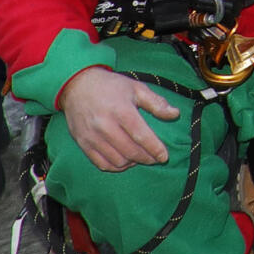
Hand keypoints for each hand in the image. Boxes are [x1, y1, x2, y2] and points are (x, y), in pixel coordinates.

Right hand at [57, 64, 177, 172]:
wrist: (78, 86)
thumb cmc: (111, 86)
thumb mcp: (136, 88)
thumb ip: (156, 103)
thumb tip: (175, 114)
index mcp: (121, 110)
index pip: (141, 136)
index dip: (155, 149)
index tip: (164, 156)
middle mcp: (105, 126)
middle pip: (130, 151)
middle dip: (147, 158)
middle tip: (155, 158)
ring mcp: (92, 137)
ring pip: (117, 160)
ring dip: (132, 163)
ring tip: (141, 158)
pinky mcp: (83, 143)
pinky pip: (101, 163)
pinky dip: (116, 166)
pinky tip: (125, 161)